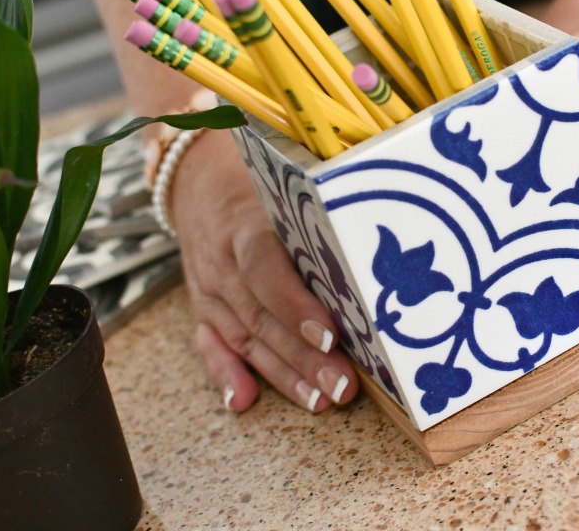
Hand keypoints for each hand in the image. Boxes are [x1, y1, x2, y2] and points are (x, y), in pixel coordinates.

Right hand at [169, 130, 357, 412]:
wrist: (198, 177)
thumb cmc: (261, 185)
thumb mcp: (287, 189)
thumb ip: (321, 216)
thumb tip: (380, 244)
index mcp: (246, 226)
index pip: (266, 268)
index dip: (295, 305)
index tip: (330, 336)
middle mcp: (222, 261)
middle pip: (262, 316)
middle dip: (304, 358)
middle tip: (343, 386)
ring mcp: (209, 288)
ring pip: (245, 338)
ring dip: (282, 375)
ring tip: (320, 400)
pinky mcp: (202, 306)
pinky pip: (211, 345)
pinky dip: (225, 375)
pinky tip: (243, 402)